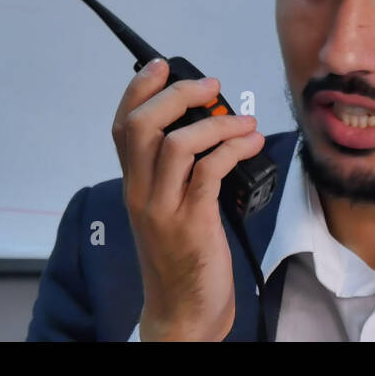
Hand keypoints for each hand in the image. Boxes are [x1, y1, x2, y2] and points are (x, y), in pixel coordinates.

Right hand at [110, 58, 264, 340]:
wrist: (184, 310)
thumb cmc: (183, 255)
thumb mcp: (169, 206)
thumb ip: (177, 170)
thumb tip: (204, 124)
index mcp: (133, 185)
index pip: (122, 126)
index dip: (138, 89)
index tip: (162, 65)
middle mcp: (141, 193)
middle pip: (141, 126)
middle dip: (178, 94)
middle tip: (211, 86)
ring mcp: (164, 209)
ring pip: (177, 145)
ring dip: (217, 123)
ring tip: (245, 123)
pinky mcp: (192, 223)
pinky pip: (210, 172)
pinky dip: (234, 148)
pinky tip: (252, 144)